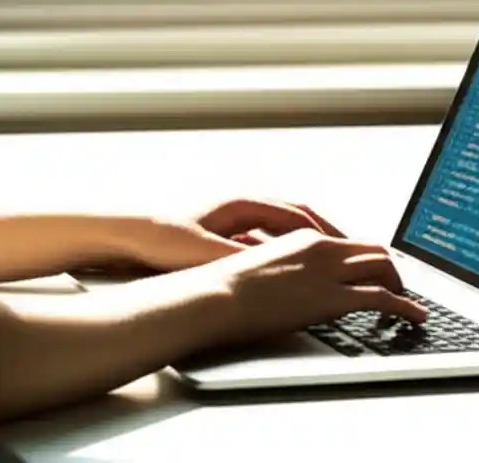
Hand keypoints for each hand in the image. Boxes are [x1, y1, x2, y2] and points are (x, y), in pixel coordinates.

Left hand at [123, 198, 344, 272]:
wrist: (126, 237)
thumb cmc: (162, 237)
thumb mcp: (206, 251)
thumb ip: (240, 258)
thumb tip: (271, 265)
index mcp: (243, 203)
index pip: (298, 213)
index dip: (327, 230)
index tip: (349, 247)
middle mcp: (242, 208)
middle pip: (296, 219)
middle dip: (326, 235)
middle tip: (352, 254)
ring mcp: (234, 222)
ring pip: (282, 232)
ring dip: (306, 246)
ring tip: (328, 264)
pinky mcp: (224, 237)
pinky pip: (265, 244)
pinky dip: (283, 256)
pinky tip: (290, 274)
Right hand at [198, 228, 426, 344]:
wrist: (217, 296)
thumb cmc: (227, 287)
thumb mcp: (261, 267)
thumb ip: (284, 268)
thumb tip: (291, 283)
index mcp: (304, 238)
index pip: (350, 243)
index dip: (368, 259)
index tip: (374, 272)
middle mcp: (322, 247)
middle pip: (374, 251)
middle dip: (390, 270)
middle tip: (396, 287)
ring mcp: (329, 271)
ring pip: (384, 268)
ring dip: (401, 287)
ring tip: (407, 304)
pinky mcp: (333, 297)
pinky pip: (383, 298)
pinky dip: (405, 307)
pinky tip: (413, 317)